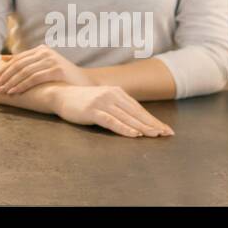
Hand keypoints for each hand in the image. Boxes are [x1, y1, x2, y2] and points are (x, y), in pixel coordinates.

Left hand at [0, 44, 93, 94]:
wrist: (86, 83)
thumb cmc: (62, 77)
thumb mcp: (43, 65)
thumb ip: (25, 61)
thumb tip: (2, 58)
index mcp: (40, 50)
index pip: (17, 60)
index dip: (3, 70)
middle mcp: (44, 52)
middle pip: (18, 65)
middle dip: (4, 77)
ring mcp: (51, 60)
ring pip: (24, 72)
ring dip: (11, 82)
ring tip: (2, 92)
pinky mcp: (56, 70)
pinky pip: (34, 78)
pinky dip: (22, 85)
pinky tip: (14, 92)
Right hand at [52, 85, 174, 137]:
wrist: (60, 95)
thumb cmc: (83, 100)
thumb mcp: (103, 100)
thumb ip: (118, 106)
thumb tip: (137, 119)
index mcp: (116, 92)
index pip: (139, 109)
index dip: (153, 120)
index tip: (166, 129)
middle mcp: (111, 95)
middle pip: (136, 113)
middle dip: (152, 124)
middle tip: (166, 134)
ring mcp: (102, 102)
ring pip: (126, 117)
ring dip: (142, 127)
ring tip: (154, 135)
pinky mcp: (92, 111)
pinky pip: (111, 121)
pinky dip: (124, 128)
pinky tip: (134, 134)